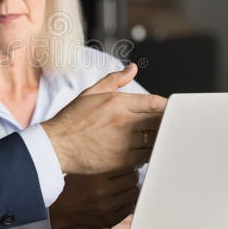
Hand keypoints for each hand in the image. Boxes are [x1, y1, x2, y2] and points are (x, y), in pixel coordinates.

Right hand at [41, 63, 165, 174]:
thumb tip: (132, 68)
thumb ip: (115, 80)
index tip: (169, 111)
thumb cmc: (72, 119)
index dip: (166, 107)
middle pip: (158, 121)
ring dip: (160, 140)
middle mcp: (122, 120)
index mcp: (117, 102)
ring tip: (162, 139)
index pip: (154, 103)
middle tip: (171, 125)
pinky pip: (146, 157)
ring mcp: (123, 141)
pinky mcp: (121, 160)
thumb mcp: (91, 93)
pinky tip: (147, 152)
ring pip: (154, 140)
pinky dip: (150, 154)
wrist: (57, 145)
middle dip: (166, 123)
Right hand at [49, 170, 138, 228]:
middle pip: (132, 179)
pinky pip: (129, 208)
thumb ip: (103, 165)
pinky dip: (126, 202)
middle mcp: (103, 192)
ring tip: (123, 187)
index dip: (127, 164)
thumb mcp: (83, 171)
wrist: (61, 211)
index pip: (125, 166)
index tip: (126, 165)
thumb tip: (126, 160)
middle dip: (131, 176)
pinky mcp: (110, 220)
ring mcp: (108, 208)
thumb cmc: (72, 188)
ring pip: (134, 193)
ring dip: (130, 189)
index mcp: (96, 177)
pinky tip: (118, 199)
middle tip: (127, 175)